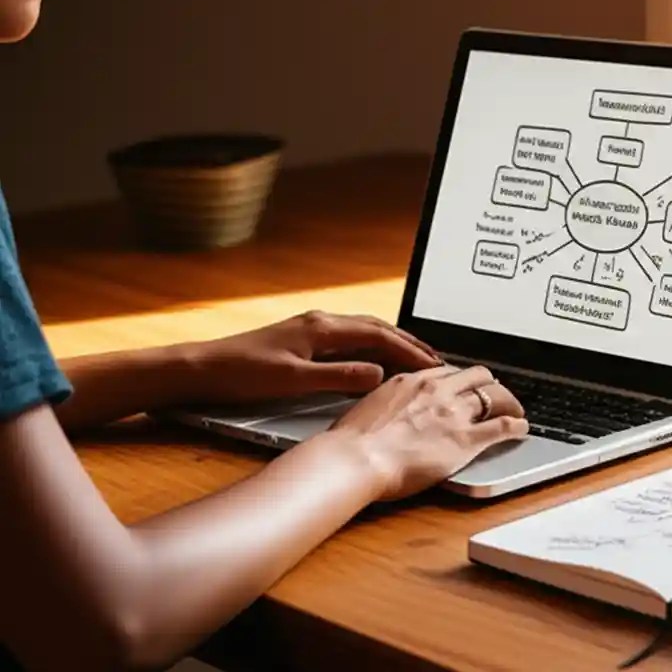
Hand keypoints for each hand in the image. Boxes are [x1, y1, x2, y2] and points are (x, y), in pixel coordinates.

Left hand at [180, 310, 442, 404]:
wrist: (202, 368)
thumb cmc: (242, 375)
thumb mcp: (293, 381)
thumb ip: (339, 376)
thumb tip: (378, 373)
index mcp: (322, 328)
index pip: (379, 336)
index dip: (410, 351)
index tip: (433, 366)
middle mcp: (320, 322)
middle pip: (377, 327)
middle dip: (409, 343)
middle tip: (436, 360)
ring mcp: (311, 328)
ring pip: (365, 330)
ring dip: (393, 342)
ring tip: (415, 358)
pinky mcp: (303, 338)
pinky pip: (350, 337)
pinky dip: (373, 346)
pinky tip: (376, 359)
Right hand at [328, 365, 527, 499]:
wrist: (356, 459)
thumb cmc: (352, 442)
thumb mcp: (368, 408)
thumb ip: (387, 405)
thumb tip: (387, 413)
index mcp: (411, 381)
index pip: (447, 371)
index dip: (460, 379)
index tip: (463, 386)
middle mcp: (437, 390)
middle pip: (476, 376)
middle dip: (487, 384)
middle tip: (492, 394)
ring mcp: (454, 413)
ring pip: (494, 395)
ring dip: (507, 401)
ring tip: (514, 409)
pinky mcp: (466, 439)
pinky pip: (502, 426)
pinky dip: (516, 425)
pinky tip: (522, 428)